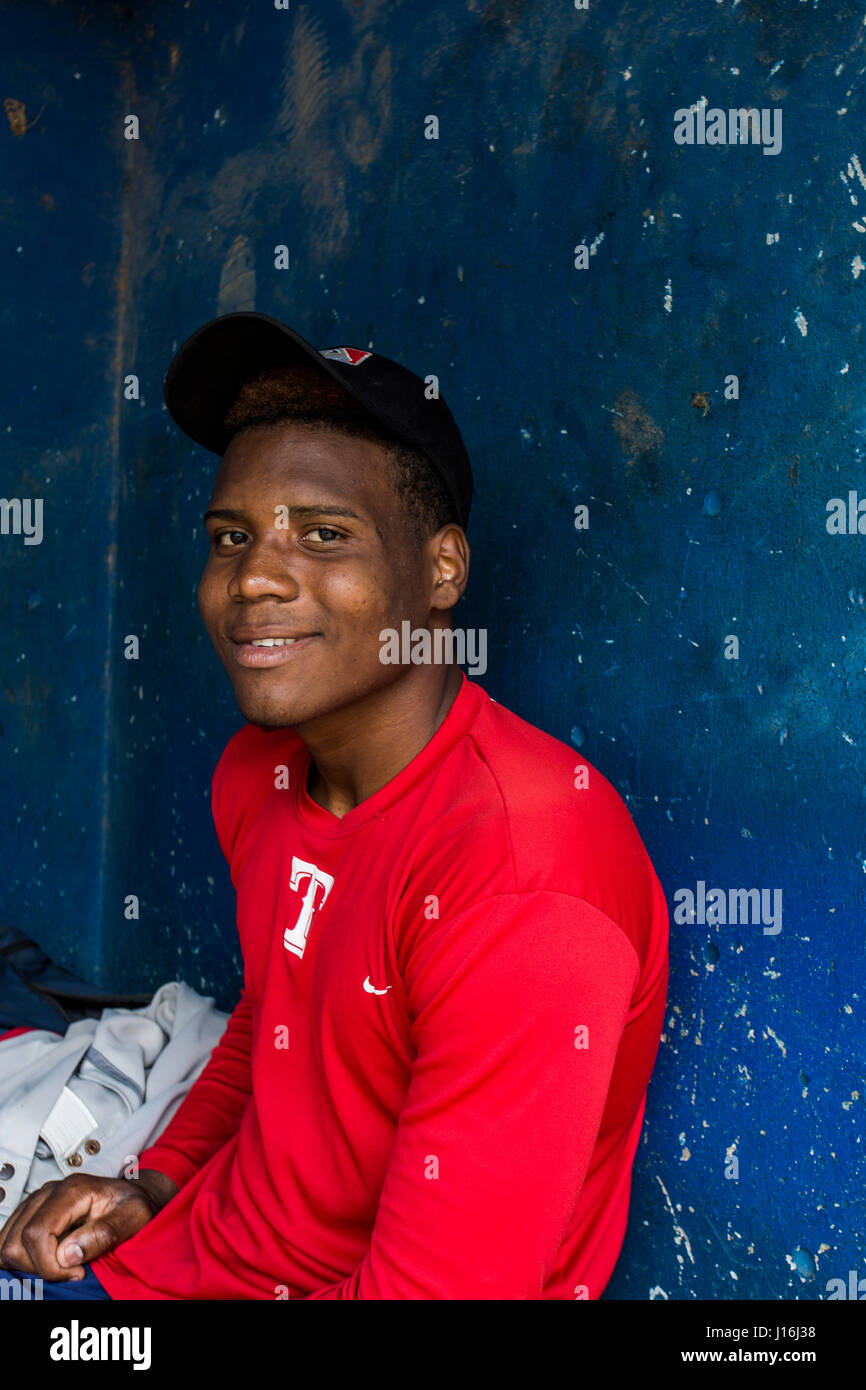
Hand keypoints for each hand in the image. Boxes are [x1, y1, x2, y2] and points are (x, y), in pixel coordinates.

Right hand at [0, 1169, 177, 1280]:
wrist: (137, 1195)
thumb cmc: (136, 1205)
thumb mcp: (135, 1217)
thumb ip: (104, 1233)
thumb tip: (67, 1255)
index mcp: (73, 1190)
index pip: (36, 1233)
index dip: (49, 1264)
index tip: (76, 1274)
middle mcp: (49, 1192)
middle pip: (16, 1241)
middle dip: (39, 1267)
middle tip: (70, 1271)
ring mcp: (38, 1202)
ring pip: (8, 1243)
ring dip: (29, 1264)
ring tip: (61, 1266)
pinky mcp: (33, 1213)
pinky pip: (10, 1241)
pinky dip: (24, 1258)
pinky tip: (50, 1261)